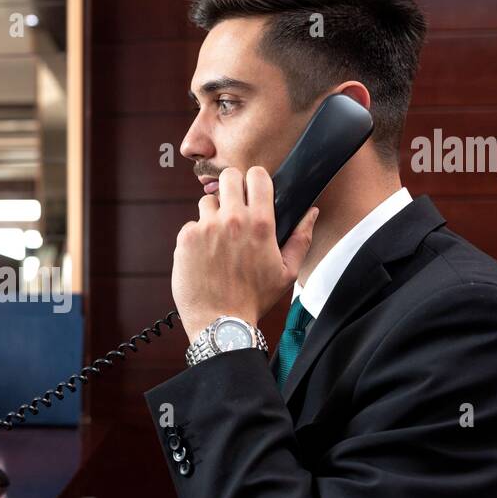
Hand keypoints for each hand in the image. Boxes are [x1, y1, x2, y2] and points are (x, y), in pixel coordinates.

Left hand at [171, 166, 318, 340]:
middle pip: (228, 177)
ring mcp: (206, 228)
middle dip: (232, 187)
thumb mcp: (287, 272)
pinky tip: (204, 256)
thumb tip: (311, 213)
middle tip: (233, 206)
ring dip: (213, 214)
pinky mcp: (185, 239)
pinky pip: (191, 225)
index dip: (255, 180)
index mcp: (260, 224)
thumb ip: (301, 239)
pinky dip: (197, 236)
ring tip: (219, 238)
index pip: (256, 175)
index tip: (253, 190)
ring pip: (207, 202)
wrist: (220, 322)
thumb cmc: (254, 299)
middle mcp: (232, 220)